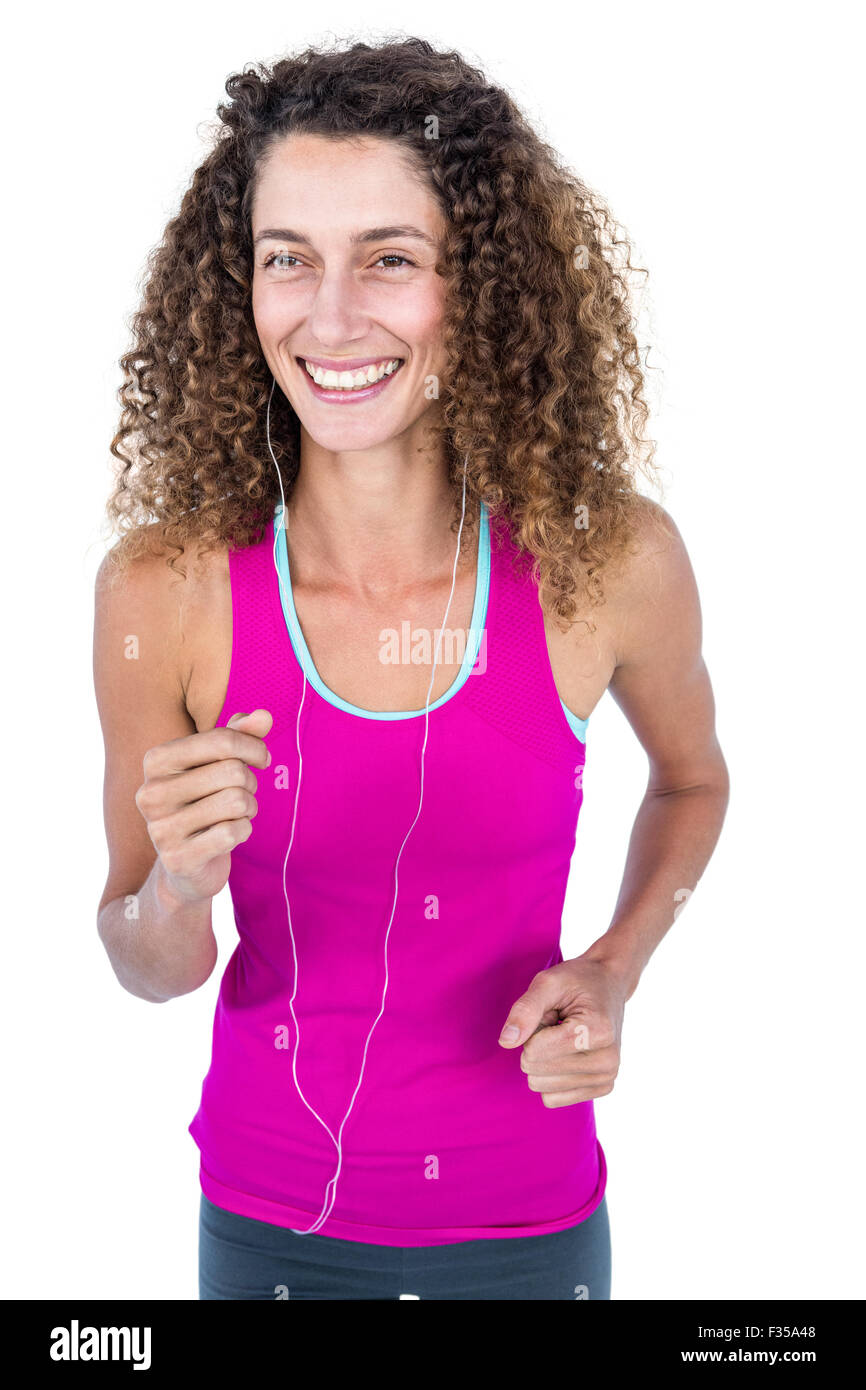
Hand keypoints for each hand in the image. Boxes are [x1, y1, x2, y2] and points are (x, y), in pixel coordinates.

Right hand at [135, 709, 271, 905]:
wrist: (186, 866)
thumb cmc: (204, 803)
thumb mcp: (219, 763)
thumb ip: (240, 735)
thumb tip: (264, 716)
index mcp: (156, 761)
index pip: (221, 740)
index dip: (253, 748)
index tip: (262, 758)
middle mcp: (151, 792)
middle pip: (232, 771)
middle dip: (250, 782)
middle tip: (243, 793)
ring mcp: (160, 828)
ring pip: (237, 801)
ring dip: (248, 808)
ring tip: (236, 814)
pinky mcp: (177, 858)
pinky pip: (234, 832)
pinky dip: (243, 831)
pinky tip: (229, 835)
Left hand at [497, 956, 627, 1106]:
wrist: (609, 984)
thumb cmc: (577, 981)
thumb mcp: (547, 982)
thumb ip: (525, 1009)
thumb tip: (506, 1042)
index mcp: (597, 1031)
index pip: (535, 1051)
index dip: (533, 1028)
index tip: (555, 1011)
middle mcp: (607, 1060)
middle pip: (535, 1070)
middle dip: (537, 1043)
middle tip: (559, 1023)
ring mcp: (606, 1078)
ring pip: (541, 1087)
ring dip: (544, 1058)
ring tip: (564, 1035)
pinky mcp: (601, 1088)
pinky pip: (552, 1099)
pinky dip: (551, 1075)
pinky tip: (568, 1052)